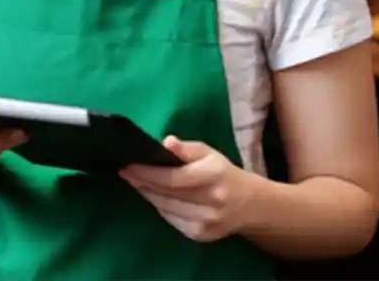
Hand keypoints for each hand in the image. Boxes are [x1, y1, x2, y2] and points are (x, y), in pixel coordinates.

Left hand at [120, 136, 260, 242]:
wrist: (252, 206)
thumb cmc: (224, 174)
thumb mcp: (210, 154)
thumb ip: (187, 149)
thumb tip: (166, 143)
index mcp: (215, 176)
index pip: (173, 177)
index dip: (148, 173)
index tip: (128, 166)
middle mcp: (212, 201)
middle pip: (167, 194)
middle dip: (142, 182)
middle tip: (125, 172)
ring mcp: (207, 222)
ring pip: (166, 209)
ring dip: (148, 195)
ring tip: (135, 182)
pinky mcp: (201, 236)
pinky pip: (172, 220)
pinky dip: (160, 208)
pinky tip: (153, 197)